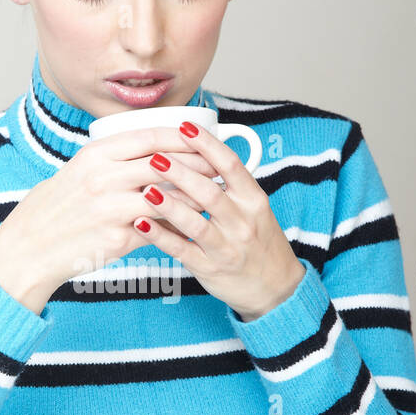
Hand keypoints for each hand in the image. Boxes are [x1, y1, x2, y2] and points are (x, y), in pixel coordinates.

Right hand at [0, 126, 218, 312]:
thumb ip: (114, 161)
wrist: (29, 248)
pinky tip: (191, 226)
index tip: (203, 138)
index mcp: (95, 155)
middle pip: (163, 164)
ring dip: (193, 197)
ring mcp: (111, 209)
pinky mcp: (117, 238)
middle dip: (196, 165)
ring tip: (211, 197)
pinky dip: (177, 227)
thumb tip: (156, 153)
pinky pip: (158, 230)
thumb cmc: (55, 209)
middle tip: (216, 168)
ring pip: (166, 197)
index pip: (150, 137)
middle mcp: (103, 177)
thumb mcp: (79, 171)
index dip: (182, 137)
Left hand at [132, 119, 305, 320]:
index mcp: (253, 200)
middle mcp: (242, 222)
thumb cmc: (259, 241)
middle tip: (155, 156)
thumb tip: (198, 149)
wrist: (275, 287)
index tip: (185, 127)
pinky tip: (141, 223)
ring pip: (194, 223)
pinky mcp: (209, 268)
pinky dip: (160, 236)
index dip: (207, 145)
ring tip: (146, 188)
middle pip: (209, 192)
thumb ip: (230, 184)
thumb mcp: (254, 208)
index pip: (230, 165)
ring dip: (168, 205)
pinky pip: (181, 250)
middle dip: (180, 172)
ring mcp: (226, 247)